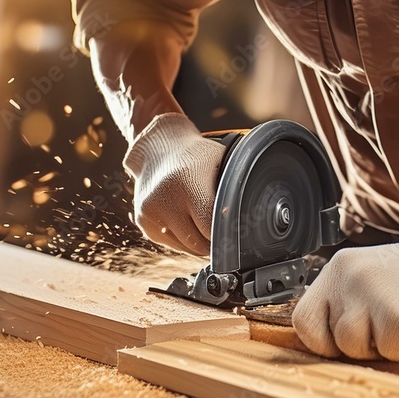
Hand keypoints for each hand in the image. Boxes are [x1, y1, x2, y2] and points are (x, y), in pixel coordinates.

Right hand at [124, 113, 223, 255]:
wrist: (157, 149)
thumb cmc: (196, 156)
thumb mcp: (221, 162)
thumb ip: (234, 189)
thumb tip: (255, 219)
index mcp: (187, 184)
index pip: (211, 228)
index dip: (226, 234)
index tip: (235, 232)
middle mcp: (164, 200)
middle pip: (199, 243)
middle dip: (214, 241)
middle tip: (224, 229)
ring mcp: (149, 213)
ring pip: (186, 248)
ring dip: (200, 242)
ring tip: (205, 223)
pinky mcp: (143, 222)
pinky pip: (173, 244)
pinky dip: (185, 239)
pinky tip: (188, 220)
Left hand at [292, 229, 398, 360]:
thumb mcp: (372, 275)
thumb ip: (346, 301)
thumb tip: (324, 343)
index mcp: (340, 267)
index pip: (304, 319)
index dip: (321, 341)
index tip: (339, 343)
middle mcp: (351, 279)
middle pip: (335, 340)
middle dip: (360, 345)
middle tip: (386, 327)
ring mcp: (373, 296)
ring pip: (358, 349)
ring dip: (383, 346)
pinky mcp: (398, 316)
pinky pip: (392, 352)